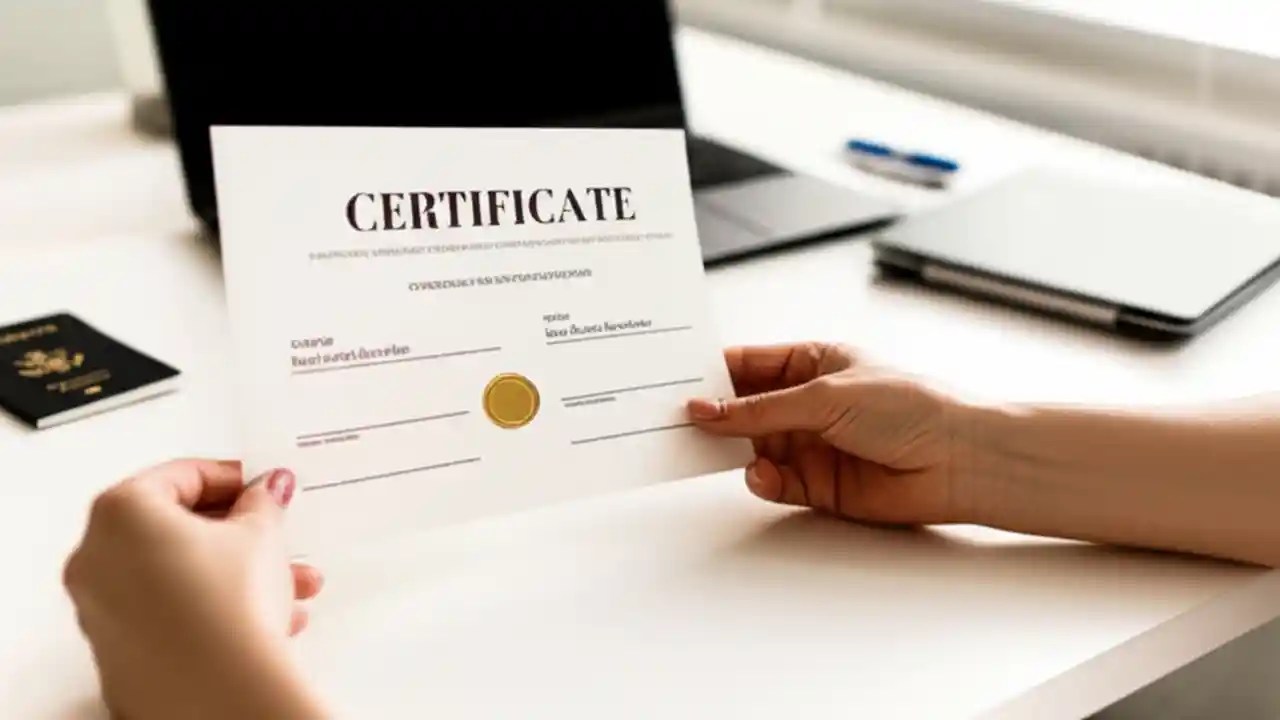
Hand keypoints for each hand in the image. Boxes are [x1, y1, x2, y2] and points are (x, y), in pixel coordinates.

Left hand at [63, 460, 327, 719]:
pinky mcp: (117, 655)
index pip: (182, 476)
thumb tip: (265, 492)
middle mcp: (95, 558)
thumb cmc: (229, 611)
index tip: (261, 488)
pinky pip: (168, 615)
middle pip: (175, 529)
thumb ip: (262, 502)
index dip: (233, 478)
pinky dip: (209, 609)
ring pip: (176, 576)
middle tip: (272, 532)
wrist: (224, 695)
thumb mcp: (261, 536)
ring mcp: (99, 611)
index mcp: (121, 513)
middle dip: (237, 534)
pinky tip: (262, 618)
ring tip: (288, 586)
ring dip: (234, 574)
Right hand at [688, 343, 973, 525]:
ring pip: (753, 447)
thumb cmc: (911, 407)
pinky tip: (760, 474)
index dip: (712, 372)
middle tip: (674, 420)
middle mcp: (810, 402)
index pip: (749, 363)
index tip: (674, 381)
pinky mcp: (819, 484)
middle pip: (744, 408)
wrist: (959, 461)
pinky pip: (774, 481)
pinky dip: (761, 480)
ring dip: (732, 450)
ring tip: (706, 450)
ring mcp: (813, 444)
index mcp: (814, 361)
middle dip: (713, 414)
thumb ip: (759, 408)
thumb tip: (705, 409)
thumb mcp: (824, 395)